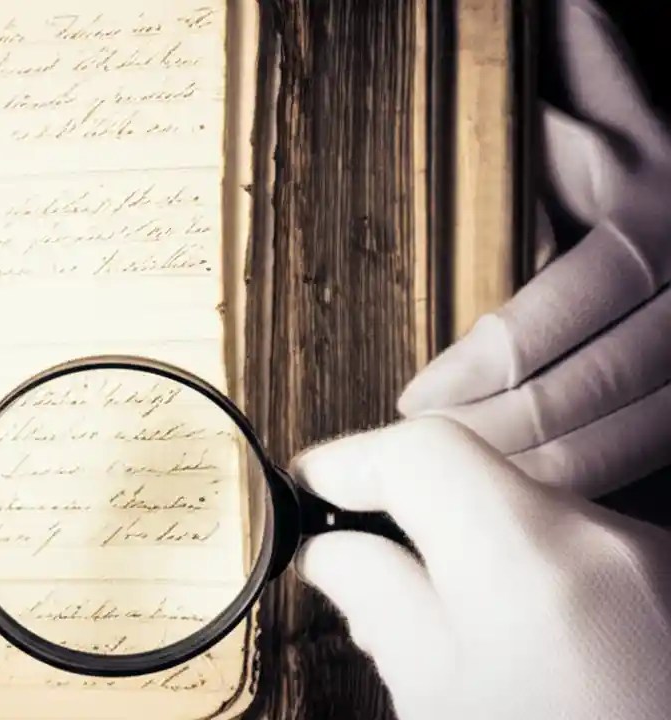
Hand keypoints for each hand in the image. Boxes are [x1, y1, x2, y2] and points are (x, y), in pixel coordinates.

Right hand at [292, 418, 670, 719]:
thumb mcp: (445, 708)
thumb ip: (384, 609)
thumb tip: (339, 557)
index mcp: (532, 563)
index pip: (421, 451)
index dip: (351, 460)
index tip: (311, 485)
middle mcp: (610, 542)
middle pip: (481, 481)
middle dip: (409, 514)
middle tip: (356, 569)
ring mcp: (661, 564)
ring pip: (535, 520)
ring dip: (474, 553)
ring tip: (449, 641)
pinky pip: (588, 558)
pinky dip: (535, 583)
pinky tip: (525, 655)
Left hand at [397, 0, 670, 496]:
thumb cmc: (615, 128)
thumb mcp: (576, 102)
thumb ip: (534, 119)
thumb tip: (462, 112)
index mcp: (651, 199)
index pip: (570, 301)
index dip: (490, 359)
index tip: (414, 399)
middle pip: (604, 376)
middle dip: (507, 429)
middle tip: (426, 460)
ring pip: (644, 420)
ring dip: (551, 466)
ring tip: (469, 490)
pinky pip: (665, 433)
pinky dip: (602, 470)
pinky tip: (541, 490)